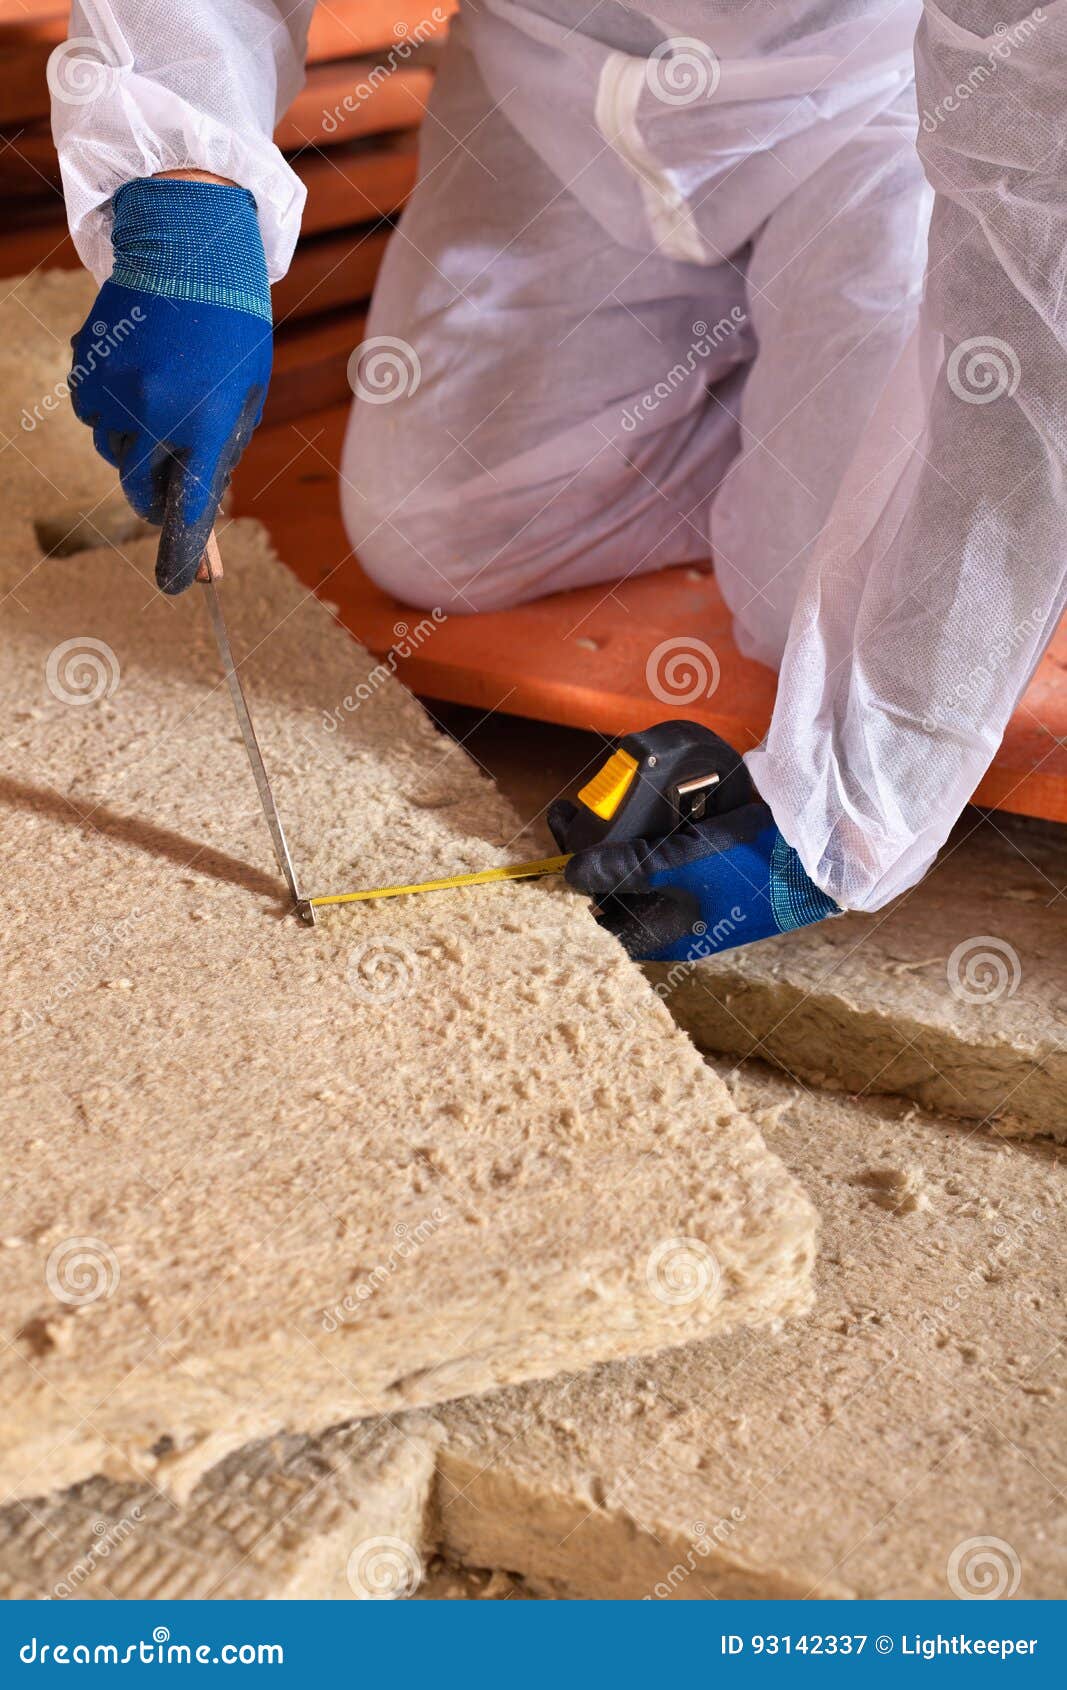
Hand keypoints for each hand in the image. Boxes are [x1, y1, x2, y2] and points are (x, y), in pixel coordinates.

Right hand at [68, 175, 272, 593]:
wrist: (190, 247)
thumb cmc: (233, 326)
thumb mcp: (246, 393)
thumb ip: (221, 450)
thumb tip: (199, 512)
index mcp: (205, 425)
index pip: (188, 508)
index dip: (182, 550)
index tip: (180, 584)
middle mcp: (155, 415)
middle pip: (141, 487)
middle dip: (153, 495)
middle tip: (164, 488)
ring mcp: (116, 392)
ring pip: (113, 450)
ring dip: (134, 444)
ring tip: (162, 399)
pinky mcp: (87, 368)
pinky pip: (91, 413)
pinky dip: (109, 410)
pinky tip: (135, 377)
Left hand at [549, 728, 838, 963]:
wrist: (818, 850)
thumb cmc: (748, 866)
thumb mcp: (678, 865)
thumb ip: (623, 869)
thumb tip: (569, 872)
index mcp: (666, 936)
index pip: (602, 923)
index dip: (575, 890)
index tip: (560, 852)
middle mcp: (675, 920)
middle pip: (615, 889)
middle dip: (591, 854)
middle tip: (569, 813)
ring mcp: (692, 894)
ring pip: (638, 869)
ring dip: (617, 840)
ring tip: (597, 805)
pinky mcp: (708, 868)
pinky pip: (666, 855)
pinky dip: (650, 833)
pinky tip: (642, 805)